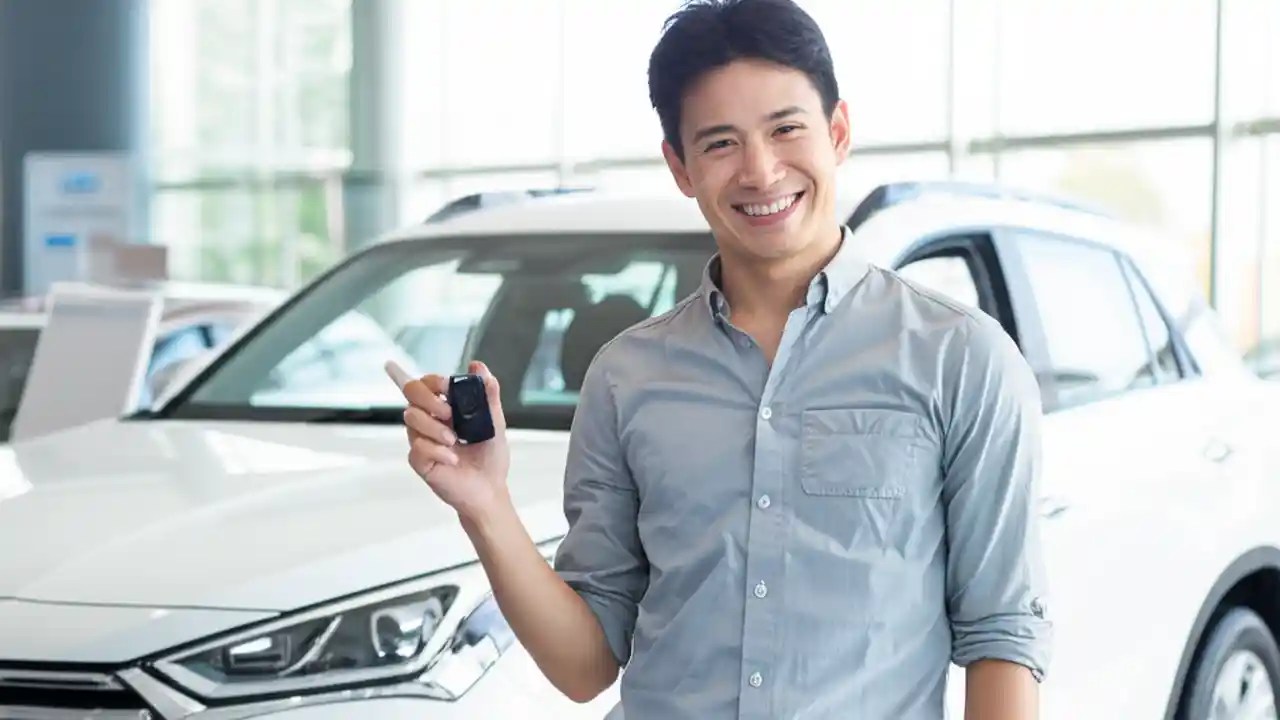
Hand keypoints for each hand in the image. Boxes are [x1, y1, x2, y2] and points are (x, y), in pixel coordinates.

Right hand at [398, 360, 510, 521]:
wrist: (489, 489)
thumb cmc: (490, 457)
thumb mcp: (495, 421)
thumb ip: (487, 394)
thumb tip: (478, 366)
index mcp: (446, 407)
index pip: (427, 383)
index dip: (434, 381)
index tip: (449, 387)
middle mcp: (430, 420)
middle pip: (411, 393)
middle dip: (429, 399)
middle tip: (449, 414)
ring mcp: (422, 439)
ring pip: (411, 418)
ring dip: (435, 428)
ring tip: (454, 441)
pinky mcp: (419, 460)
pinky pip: (418, 447)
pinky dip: (438, 451)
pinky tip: (453, 459)